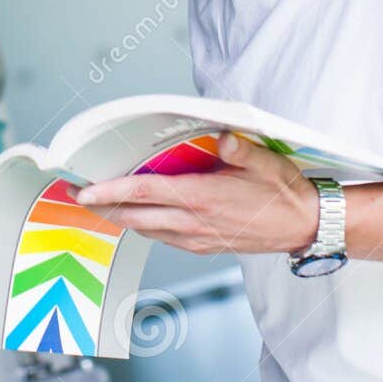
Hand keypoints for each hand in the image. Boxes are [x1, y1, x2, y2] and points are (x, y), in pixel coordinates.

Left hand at [71, 133, 321, 255]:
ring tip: (99, 203)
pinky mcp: (203, 245)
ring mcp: (197, 238)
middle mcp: (194, 222)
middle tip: (77, 193)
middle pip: (134, 217)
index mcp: (202, 198)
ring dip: (120, 217)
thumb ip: (238, 149)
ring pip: (146, 229)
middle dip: (102, 206)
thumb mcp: (265, 161)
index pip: (144, 194)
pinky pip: (163, 237)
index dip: (110, 192)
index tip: (86, 189)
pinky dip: (144, 225)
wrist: (305, 226)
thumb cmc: (284, 192)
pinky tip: (138, 216)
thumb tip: (220, 136)